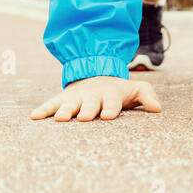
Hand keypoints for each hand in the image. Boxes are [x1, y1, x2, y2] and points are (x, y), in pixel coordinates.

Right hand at [30, 75, 162, 121]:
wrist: (95, 73)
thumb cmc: (117, 90)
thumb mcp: (134, 89)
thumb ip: (147, 96)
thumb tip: (158, 109)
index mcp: (109, 95)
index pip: (111, 103)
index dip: (110, 108)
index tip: (108, 115)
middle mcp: (91, 96)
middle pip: (89, 105)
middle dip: (87, 111)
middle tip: (83, 118)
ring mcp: (75, 98)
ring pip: (69, 105)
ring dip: (65, 111)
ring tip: (60, 119)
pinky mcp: (62, 99)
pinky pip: (50, 104)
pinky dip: (42, 110)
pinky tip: (34, 117)